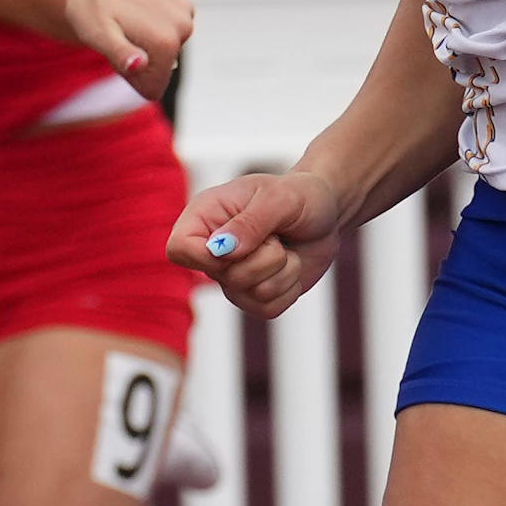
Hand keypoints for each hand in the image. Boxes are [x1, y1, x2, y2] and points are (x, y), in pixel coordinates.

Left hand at [63, 0, 193, 96]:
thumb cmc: (90, 2)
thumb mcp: (97, 35)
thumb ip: (120, 55)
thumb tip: (140, 66)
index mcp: (164, 43)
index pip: (153, 87)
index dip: (130, 78)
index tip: (115, 52)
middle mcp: (183, 28)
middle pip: (161, 67)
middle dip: (140, 58)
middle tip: (117, 33)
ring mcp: (186, 10)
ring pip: (168, 46)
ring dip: (148, 39)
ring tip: (127, 19)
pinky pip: (172, 24)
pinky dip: (157, 20)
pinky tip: (138, 6)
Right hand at [172, 164, 343, 319]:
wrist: (326, 213)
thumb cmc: (300, 195)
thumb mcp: (280, 199)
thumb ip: (250, 222)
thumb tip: (223, 249)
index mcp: (205, 216)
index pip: (178, 249)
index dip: (204, 256)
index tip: (238, 245)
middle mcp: (213, 250)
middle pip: (223, 277)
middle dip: (264, 258)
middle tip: (276, 235)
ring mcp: (232, 277)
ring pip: (249, 296)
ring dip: (282, 271)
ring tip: (285, 247)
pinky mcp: (255, 297)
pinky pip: (267, 309)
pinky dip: (289, 288)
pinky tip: (291, 266)